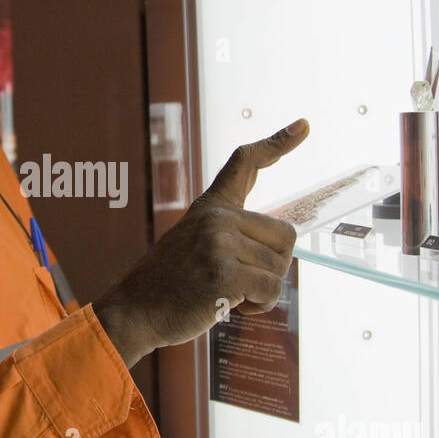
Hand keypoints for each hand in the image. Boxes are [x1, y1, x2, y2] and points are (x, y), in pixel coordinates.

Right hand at [93, 119, 308, 366]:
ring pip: (280, 267)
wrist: (135, 311)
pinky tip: (232, 307)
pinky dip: (259, 306)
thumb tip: (283, 237)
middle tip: (242, 280)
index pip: (245, 163)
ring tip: (228, 294)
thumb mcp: (194, 242)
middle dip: (273, 265)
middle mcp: (217, 219)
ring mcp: (219, 245)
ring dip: (263, 291)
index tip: (303, 125)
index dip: (278, 142)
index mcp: (210, 208)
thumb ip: (231, 232)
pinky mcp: (224, 275)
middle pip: (286, 235)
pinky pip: (271, 290)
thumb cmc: (170, 284)